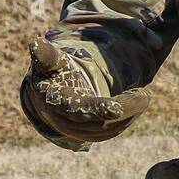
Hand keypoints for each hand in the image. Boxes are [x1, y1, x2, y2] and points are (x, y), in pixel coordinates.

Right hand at [20, 38, 149, 142]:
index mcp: (54, 102)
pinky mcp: (89, 135)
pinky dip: (127, 119)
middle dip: (124, 110)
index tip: (115, 108)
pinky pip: (111, 131)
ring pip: (107, 129)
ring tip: (143, 96)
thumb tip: (34, 43)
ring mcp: (77, 131)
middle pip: (98, 122)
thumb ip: (45, 54)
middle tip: (144, 95)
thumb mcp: (49, 61)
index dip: (96, 109)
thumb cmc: (53, 71)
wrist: (49, 93)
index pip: (76, 109)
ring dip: (128, 115)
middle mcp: (64, 121)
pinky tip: (137, 104)